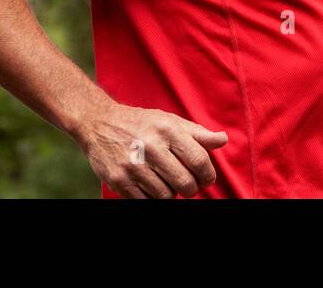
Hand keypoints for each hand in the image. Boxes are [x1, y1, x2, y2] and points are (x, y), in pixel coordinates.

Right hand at [76, 100, 227, 198]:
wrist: (99, 123)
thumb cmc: (141, 123)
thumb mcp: (169, 121)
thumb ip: (197, 133)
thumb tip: (222, 140)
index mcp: (168, 130)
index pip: (199, 160)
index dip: (208, 174)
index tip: (206, 178)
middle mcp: (151, 147)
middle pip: (185, 183)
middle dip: (191, 188)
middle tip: (187, 184)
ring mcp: (134, 165)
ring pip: (166, 195)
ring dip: (170, 192)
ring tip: (165, 180)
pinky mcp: (119, 180)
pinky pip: (146, 201)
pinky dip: (152, 197)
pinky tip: (151, 185)